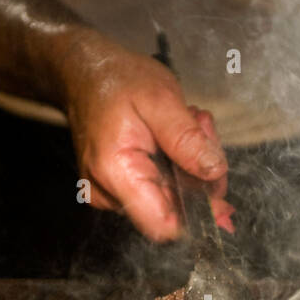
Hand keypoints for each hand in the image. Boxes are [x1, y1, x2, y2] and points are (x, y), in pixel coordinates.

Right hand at [59, 34, 234, 240]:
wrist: (85, 73)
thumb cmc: (117, 80)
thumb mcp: (160, 98)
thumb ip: (187, 138)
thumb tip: (214, 172)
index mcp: (115, 172)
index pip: (164, 225)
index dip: (199, 211)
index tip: (214, 175)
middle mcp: (109, 193)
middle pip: (175, 210)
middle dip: (199, 174)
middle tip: (199, 128)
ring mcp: (113, 193)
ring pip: (173, 198)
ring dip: (191, 165)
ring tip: (186, 124)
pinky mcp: (120, 188)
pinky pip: (163, 188)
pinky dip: (178, 165)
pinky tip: (174, 136)